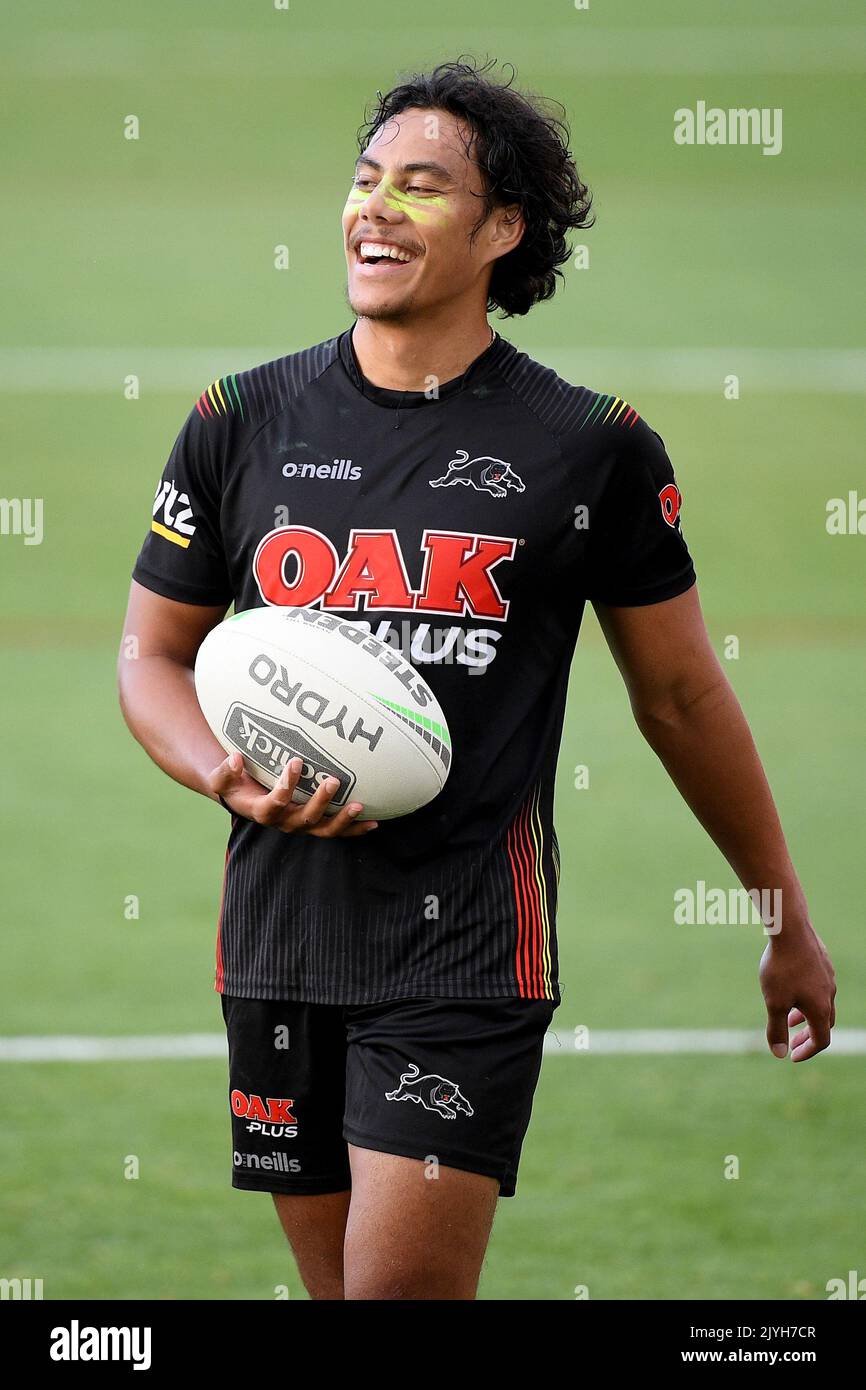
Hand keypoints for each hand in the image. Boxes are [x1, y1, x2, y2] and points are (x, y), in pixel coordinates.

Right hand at [208, 752, 377, 837]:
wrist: (246, 797)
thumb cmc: (236, 784)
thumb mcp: (223, 779)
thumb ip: (225, 772)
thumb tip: (235, 758)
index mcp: (263, 811)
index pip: (274, 804)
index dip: (285, 787)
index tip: (295, 762)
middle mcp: (284, 822)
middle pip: (304, 819)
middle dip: (320, 802)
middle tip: (333, 780)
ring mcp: (302, 824)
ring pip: (324, 829)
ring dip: (342, 820)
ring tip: (359, 806)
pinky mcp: (316, 824)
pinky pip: (337, 830)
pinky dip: (355, 829)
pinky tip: (375, 822)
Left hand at [759, 923, 835, 1061]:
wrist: (789, 930)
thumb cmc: (781, 968)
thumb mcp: (774, 1003)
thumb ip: (777, 1029)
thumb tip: (779, 1053)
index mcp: (820, 1009)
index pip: (821, 1040)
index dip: (807, 1051)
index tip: (792, 1055)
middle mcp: (829, 994)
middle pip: (825, 1023)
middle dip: (808, 1036)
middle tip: (793, 1042)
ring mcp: (828, 977)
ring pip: (821, 1003)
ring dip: (807, 1015)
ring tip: (790, 1017)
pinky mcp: (822, 963)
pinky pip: (818, 986)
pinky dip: (807, 997)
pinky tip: (791, 988)